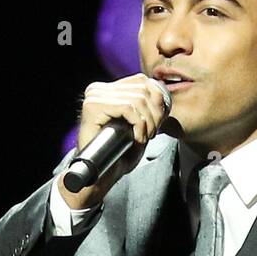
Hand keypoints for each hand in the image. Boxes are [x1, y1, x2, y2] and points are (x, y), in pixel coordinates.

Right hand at [58, 73, 171, 210]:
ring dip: (149, 121)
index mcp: (107, 89)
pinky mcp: (93, 107)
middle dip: (155, 113)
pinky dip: (139, 125)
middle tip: (154, 132)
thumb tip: (162, 95)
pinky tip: (138, 139)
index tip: (160, 121)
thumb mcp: (136, 127)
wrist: (98, 174)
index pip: (141, 81)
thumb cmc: (117, 154)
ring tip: (147, 137)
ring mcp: (94, 96)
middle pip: (142, 89)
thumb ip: (147, 108)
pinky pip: (128, 109)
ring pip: (138, 99)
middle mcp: (98, 89)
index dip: (157, 100)